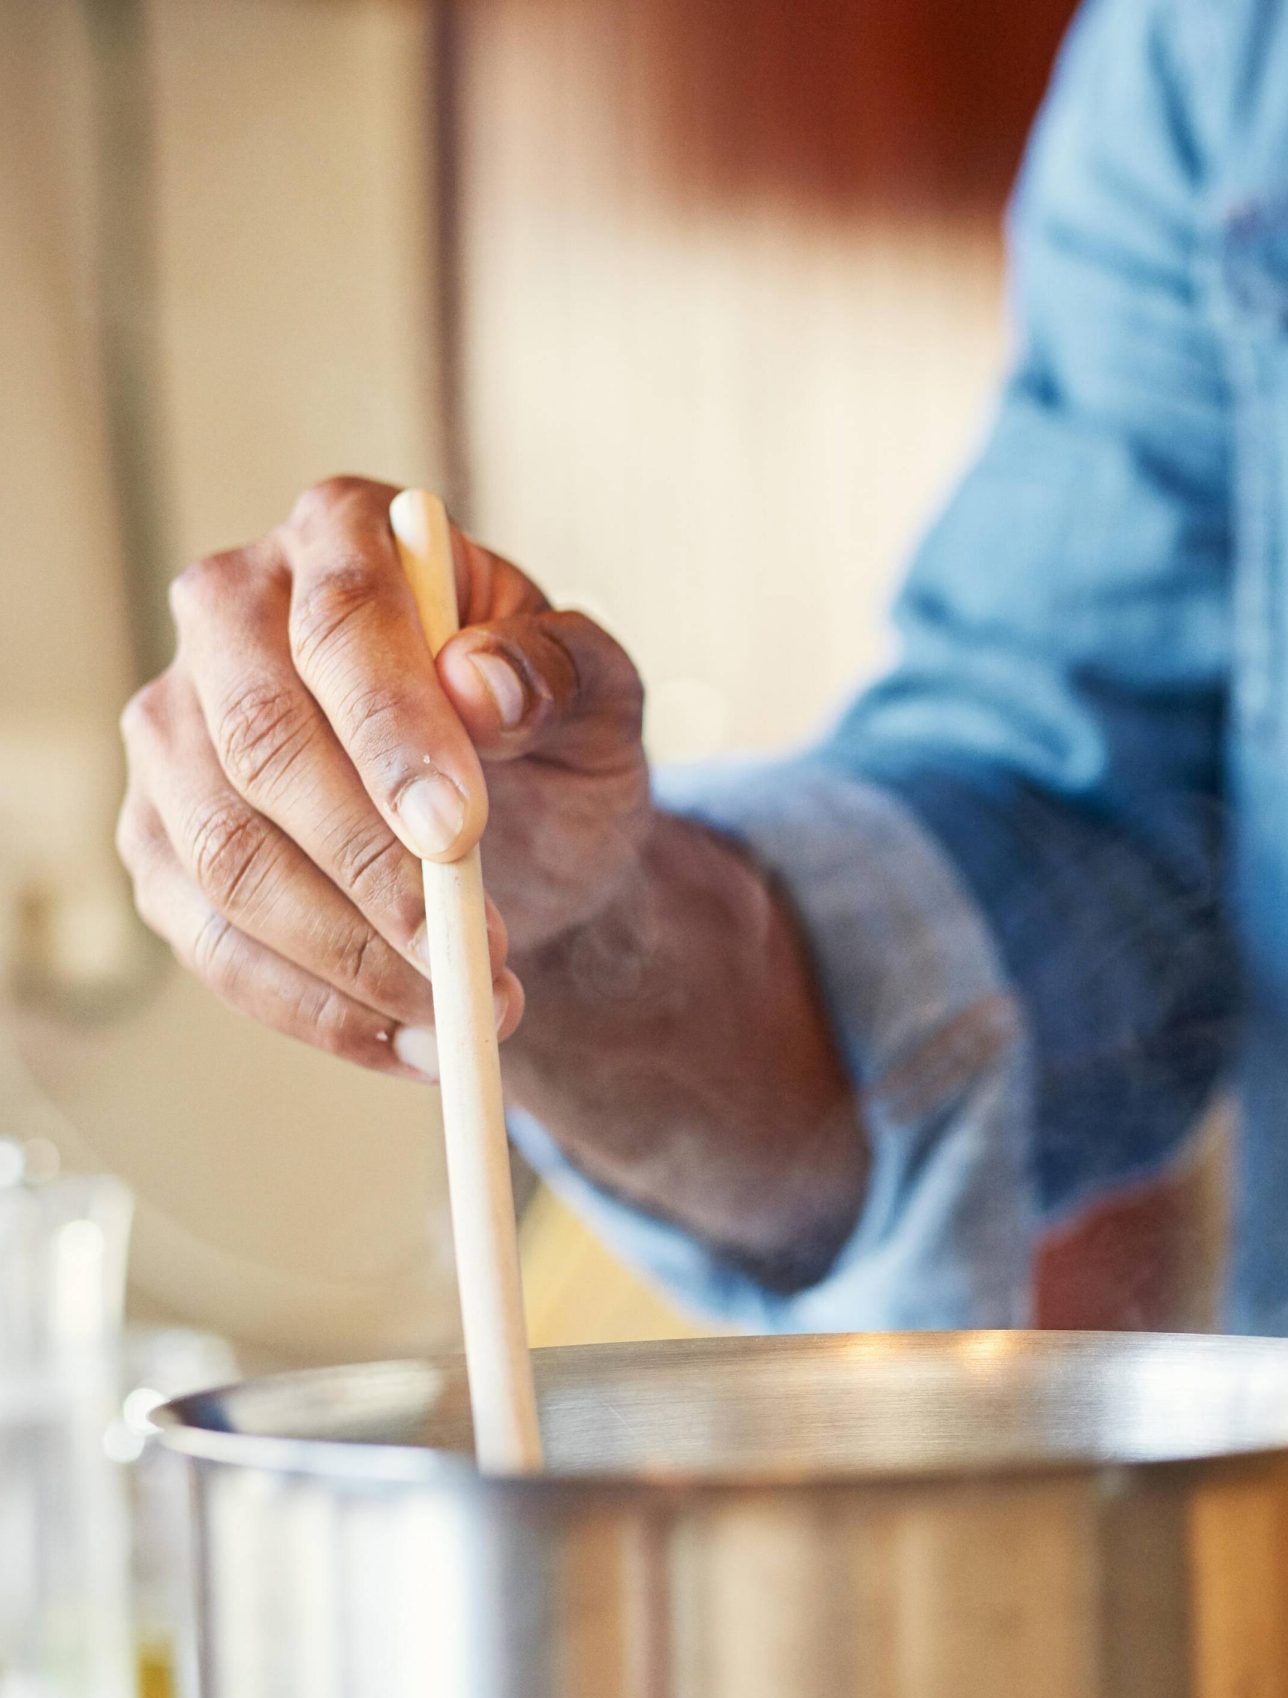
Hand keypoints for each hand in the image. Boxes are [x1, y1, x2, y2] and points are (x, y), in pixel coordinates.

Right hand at [117, 476, 649, 1075]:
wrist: (527, 835)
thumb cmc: (552, 740)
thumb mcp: (601, 701)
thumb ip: (561, 674)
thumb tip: (481, 683)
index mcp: (343, 539)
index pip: (341, 623)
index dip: (394, 733)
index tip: (459, 832)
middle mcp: (231, 615)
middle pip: (262, 744)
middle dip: (374, 868)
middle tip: (474, 953)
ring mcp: (177, 731)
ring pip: (225, 857)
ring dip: (351, 957)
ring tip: (470, 1012)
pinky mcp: (163, 842)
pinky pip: (212, 943)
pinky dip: (318, 1010)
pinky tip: (411, 1046)